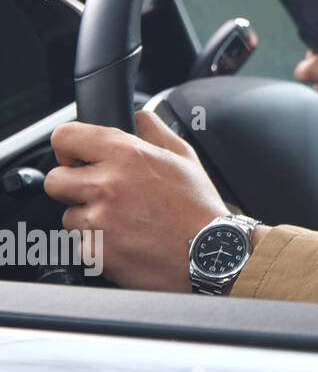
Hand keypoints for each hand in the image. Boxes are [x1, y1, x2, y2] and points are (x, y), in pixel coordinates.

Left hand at [44, 109, 231, 292]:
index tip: (77, 158)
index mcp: (127, 155)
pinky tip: (127, 240)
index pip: (65, 137)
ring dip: (89, 217)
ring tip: (124, 221)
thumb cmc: (199, 207)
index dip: (68, 148)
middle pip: (54, 180)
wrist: (207, 254)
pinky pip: (83, 244)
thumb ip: (154, 130)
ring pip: (69, 215)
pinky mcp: (95, 252)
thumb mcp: (185, 156)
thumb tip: (138, 117)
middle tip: (98, 192)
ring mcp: (98, 221)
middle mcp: (107, 185)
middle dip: (72, 185)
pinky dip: (99, 244)